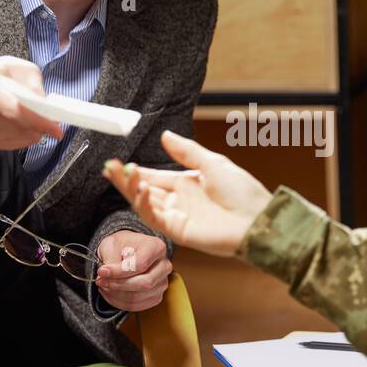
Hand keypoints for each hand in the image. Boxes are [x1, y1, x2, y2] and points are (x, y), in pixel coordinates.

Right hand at [0, 54, 63, 149]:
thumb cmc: (3, 73)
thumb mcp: (23, 69)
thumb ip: (35, 87)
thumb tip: (45, 109)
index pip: (12, 110)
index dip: (37, 121)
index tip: (56, 129)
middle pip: (15, 127)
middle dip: (39, 127)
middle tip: (53, 124)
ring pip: (17, 138)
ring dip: (33, 132)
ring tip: (36, 119)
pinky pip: (13, 144)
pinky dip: (26, 137)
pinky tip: (26, 125)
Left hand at [95, 230, 171, 311]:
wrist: (126, 252)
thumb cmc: (121, 246)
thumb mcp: (112, 244)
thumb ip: (111, 259)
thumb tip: (107, 274)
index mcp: (156, 247)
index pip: (141, 265)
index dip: (119, 271)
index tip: (102, 271)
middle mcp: (164, 265)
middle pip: (145, 283)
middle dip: (118, 285)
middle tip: (101, 280)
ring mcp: (162, 282)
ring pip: (138, 297)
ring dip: (115, 294)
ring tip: (104, 285)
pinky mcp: (156, 296)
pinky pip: (136, 305)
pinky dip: (119, 302)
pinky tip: (110, 292)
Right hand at [103, 131, 272, 257]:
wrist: (258, 219)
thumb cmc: (243, 192)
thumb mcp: (213, 163)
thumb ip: (187, 151)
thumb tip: (165, 135)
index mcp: (186, 185)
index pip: (154, 177)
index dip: (135, 171)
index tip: (118, 162)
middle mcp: (178, 201)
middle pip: (144, 190)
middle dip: (126, 179)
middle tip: (109, 167)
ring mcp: (177, 217)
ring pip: (145, 204)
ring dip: (131, 189)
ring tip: (123, 173)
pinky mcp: (178, 231)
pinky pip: (154, 218)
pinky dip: (144, 205)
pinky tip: (141, 189)